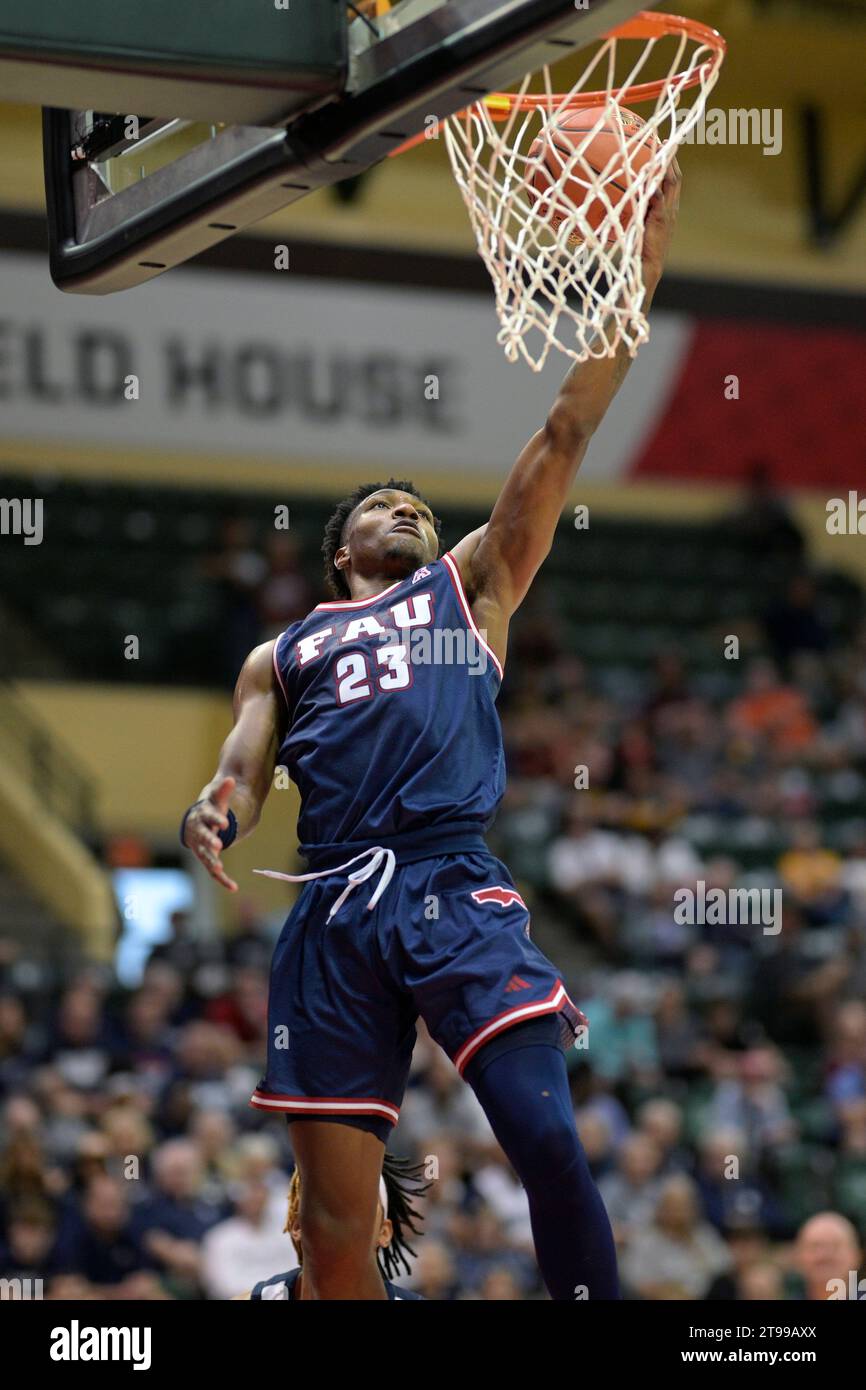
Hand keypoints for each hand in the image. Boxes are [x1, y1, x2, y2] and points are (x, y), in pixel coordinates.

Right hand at [182, 775, 238, 890]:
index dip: (216, 820)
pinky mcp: (207, 859)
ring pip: (206, 856)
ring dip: (212, 862)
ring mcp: (201, 848)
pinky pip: (213, 870)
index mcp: (202, 817)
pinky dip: (222, 879)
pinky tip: (234, 887)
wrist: (196, 822)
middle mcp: (199, 833)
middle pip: (204, 838)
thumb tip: (231, 778)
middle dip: (210, 842)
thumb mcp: (216, 799)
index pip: (208, 818)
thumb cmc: (209, 809)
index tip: (225, 823)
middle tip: (218, 845)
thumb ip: (223, 790)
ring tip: (220, 869)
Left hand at [640, 155, 680, 294]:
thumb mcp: (640, 228)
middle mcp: (672, 209)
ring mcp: (668, 213)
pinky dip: (655, 182)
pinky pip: (659, 195)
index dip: (670, 165)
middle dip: (671, 158)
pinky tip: (648, 171)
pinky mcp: (661, 218)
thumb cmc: (641, 251)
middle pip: (675, 177)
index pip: (673, 183)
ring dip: (666, 164)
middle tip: (665, 141)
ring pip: (671, 182)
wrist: (647, 268)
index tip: (665, 148)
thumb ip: (637, 214)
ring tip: (661, 148)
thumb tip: (622, 202)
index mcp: (669, 210)